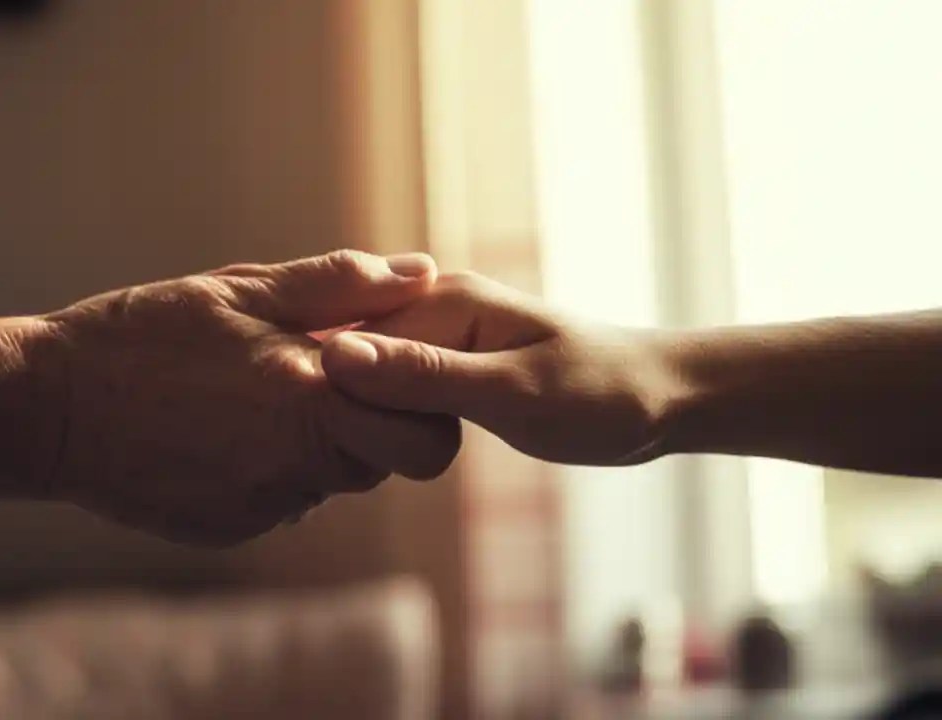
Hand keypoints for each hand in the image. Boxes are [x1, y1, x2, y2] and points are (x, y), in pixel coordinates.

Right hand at [42, 251, 461, 545]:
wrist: (44, 409)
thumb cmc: (138, 335)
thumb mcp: (235, 292)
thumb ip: (335, 286)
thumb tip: (421, 271)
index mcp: (310, 400)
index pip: (429, 438)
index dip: (423, 405)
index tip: (390, 369)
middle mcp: (295, 467)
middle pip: (385, 464)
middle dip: (375, 424)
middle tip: (324, 380)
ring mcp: (261, 506)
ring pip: (330, 481)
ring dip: (317, 443)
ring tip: (255, 398)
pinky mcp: (229, 529)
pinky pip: (280, 500)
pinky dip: (269, 469)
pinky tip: (218, 432)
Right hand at [320, 272, 676, 465]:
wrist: (665, 397)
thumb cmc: (601, 396)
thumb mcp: (510, 394)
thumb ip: (423, 377)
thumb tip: (334, 358)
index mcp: (441, 301)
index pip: (344, 345)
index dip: (334, 397)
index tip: (346, 445)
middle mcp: (433, 305)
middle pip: (350, 360)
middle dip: (350, 409)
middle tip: (378, 457)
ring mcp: (442, 333)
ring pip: (370, 378)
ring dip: (371, 417)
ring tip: (395, 453)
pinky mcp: (453, 361)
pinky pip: (398, 388)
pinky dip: (395, 418)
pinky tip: (405, 444)